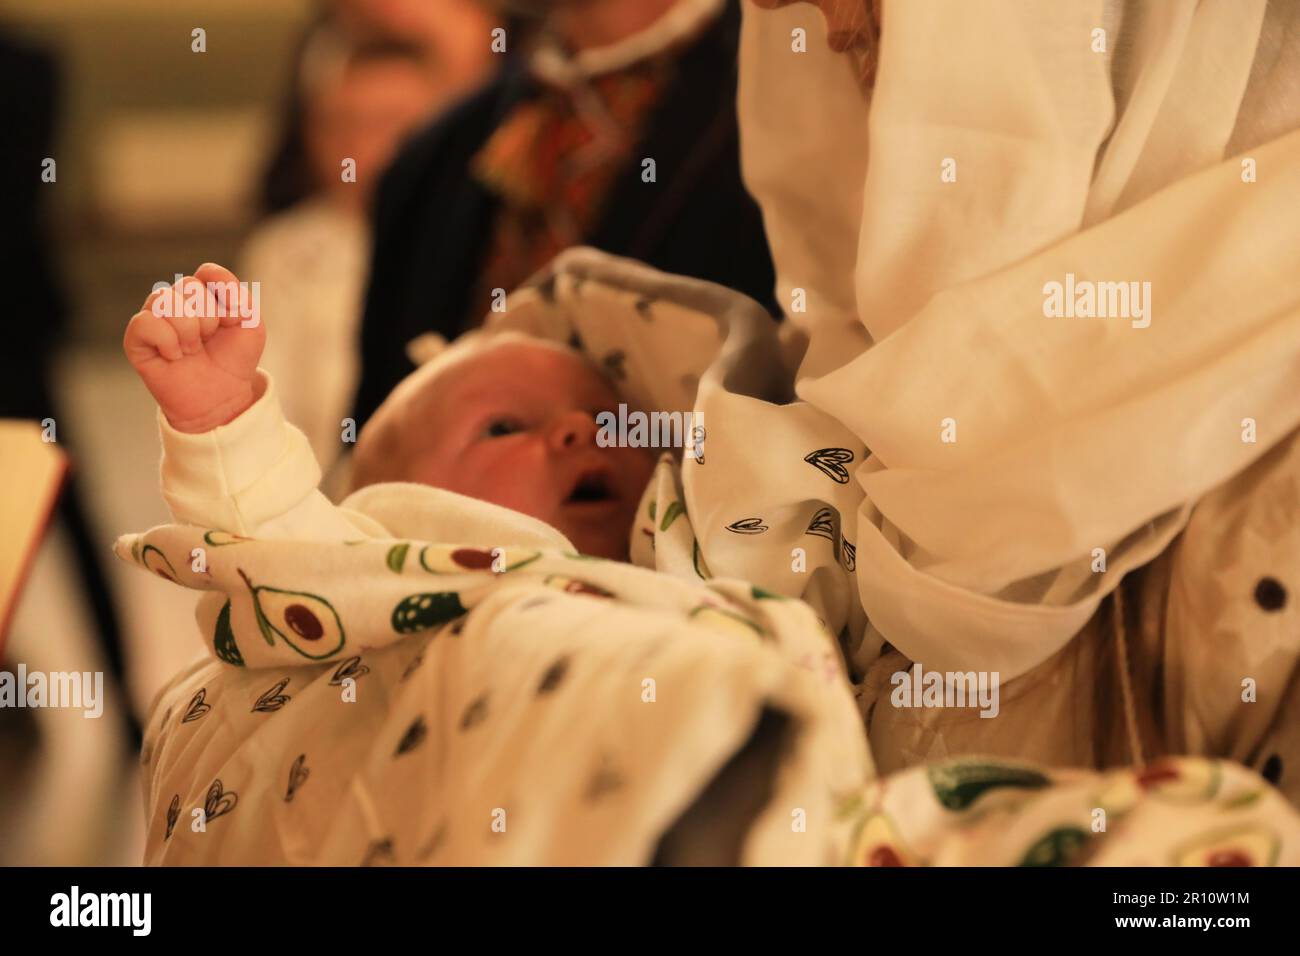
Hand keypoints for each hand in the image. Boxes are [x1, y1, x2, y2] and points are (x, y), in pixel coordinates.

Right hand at [123, 263, 265, 433]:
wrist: (221, 398)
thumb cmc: (234, 360)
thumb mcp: (251, 325)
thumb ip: (238, 295)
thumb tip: (207, 277)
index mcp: (202, 293)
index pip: (208, 273)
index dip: (225, 297)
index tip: (232, 321)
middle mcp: (174, 301)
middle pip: (188, 286)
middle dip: (209, 319)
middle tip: (209, 341)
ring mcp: (153, 318)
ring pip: (164, 299)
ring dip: (189, 330)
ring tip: (192, 350)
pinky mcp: (136, 339)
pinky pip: (145, 322)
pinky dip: (167, 341)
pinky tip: (175, 356)